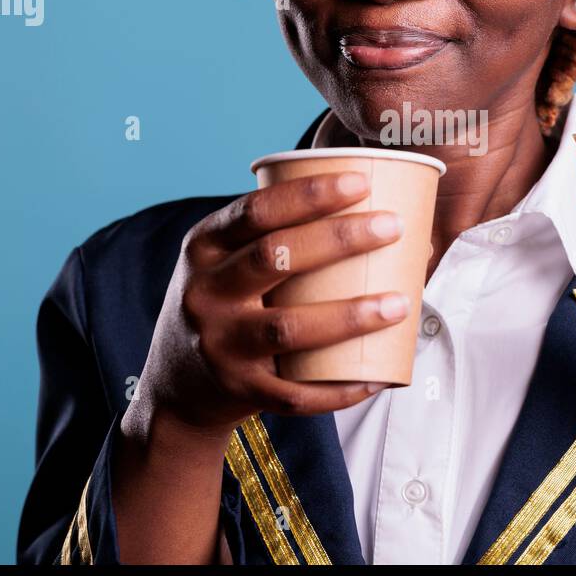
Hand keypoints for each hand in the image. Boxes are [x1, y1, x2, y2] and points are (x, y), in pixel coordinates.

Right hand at [127, 170, 410, 444]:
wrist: (175, 386)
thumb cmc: (225, 305)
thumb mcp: (226, 263)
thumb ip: (277, 237)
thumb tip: (377, 217)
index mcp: (204, 247)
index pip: (256, 211)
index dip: (309, 195)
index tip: (361, 182)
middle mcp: (205, 292)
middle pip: (274, 256)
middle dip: (340, 238)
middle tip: (392, 226)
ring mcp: (219, 344)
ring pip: (289, 327)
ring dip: (349, 315)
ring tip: (400, 303)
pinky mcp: (237, 390)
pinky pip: (296, 392)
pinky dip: (340, 387)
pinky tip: (379, 375)